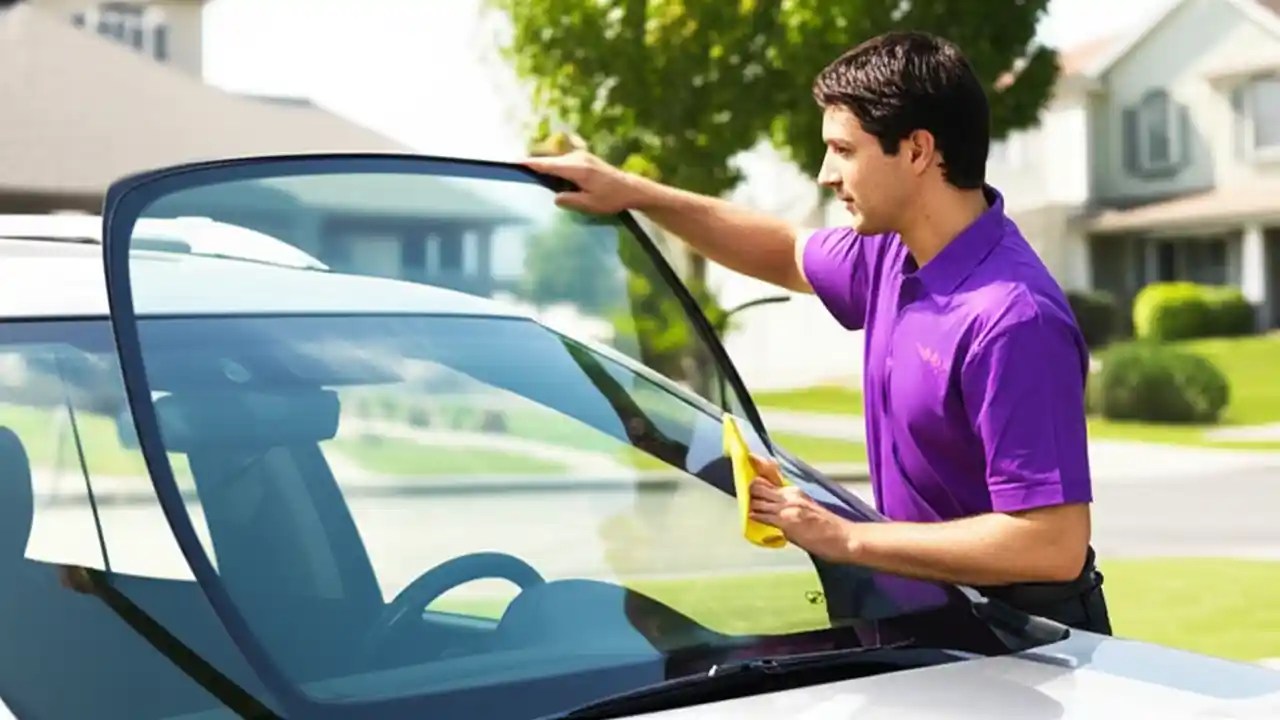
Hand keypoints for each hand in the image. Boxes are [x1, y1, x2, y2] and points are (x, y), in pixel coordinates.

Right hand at [521, 150, 650, 213]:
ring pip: (555, 160)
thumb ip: (570, 200)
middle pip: (549, 160)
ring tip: (528, 173)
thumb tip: (555, 198)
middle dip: (533, 164)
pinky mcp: (583, 159)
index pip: (548, 165)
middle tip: (516, 169)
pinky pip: (562, 161)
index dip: (531, 163)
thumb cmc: (611, 198)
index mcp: (577, 169)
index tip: (515, 162)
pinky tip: (547, 175)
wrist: (630, 188)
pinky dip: (553, 167)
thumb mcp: (590, 204)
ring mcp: (580, 156)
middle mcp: (577, 158)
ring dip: (544, 166)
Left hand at [747, 454, 855, 562]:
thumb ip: (789, 507)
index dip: (758, 465)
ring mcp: (787, 507)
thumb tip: (773, 511)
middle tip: (745, 496)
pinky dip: (754, 516)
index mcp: (795, 491)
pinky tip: (751, 518)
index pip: (771, 473)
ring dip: (751, 504)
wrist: (845, 537)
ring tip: (749, 508)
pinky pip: (762, 516)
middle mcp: (790, 495)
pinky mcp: (786, 520)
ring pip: (757, 498)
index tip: (750, 458)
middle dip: (749, 490)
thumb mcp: (807, 510)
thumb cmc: (829, 529)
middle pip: (758, 484)